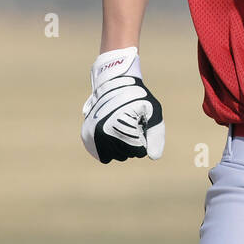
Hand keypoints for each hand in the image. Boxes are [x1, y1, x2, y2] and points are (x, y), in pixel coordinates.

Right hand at [81, 47, 165, 162]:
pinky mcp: (87, 138)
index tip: (141, 123)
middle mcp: (101, 133)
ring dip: (123, 147)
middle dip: (134, 143)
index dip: (145, 139)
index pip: (139, 152)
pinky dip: (112, 148)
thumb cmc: (138, 99)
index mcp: (118, 126)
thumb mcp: (153, 112)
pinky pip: (104, 156)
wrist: (115, 85)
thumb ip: (156, 136)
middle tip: (132, 123)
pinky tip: (115, 133)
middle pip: (127, 155)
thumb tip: (154, 157)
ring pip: (116, 156)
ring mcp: (91, 136)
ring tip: (123, 126)